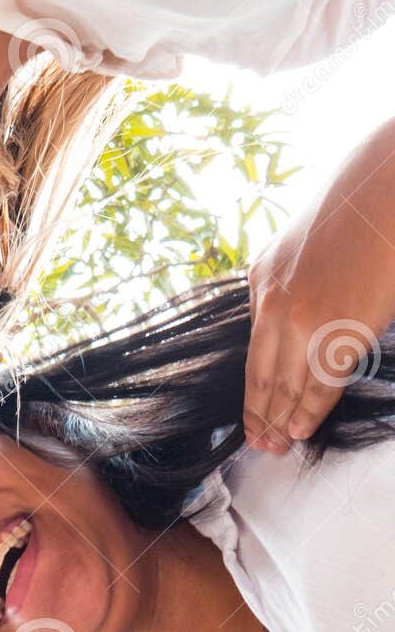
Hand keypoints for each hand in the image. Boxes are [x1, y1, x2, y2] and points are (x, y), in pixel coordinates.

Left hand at [245, 121, 394, 453]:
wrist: (383, 187)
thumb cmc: (352, 215)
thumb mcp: (295, 248)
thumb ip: (285, 286)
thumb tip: (279, 320)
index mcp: (260, 281)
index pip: (252, 351)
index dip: (252, 390)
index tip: (250, 417)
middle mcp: (273, 303)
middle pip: (262, 374)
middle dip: (260, 413)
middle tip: (259, 445)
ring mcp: (304, 317)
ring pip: (288, 381)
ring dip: (282, 417)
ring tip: (278, 444)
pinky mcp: (338, 325)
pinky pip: (321, 377)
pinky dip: (310, 407)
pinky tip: (302, 427)